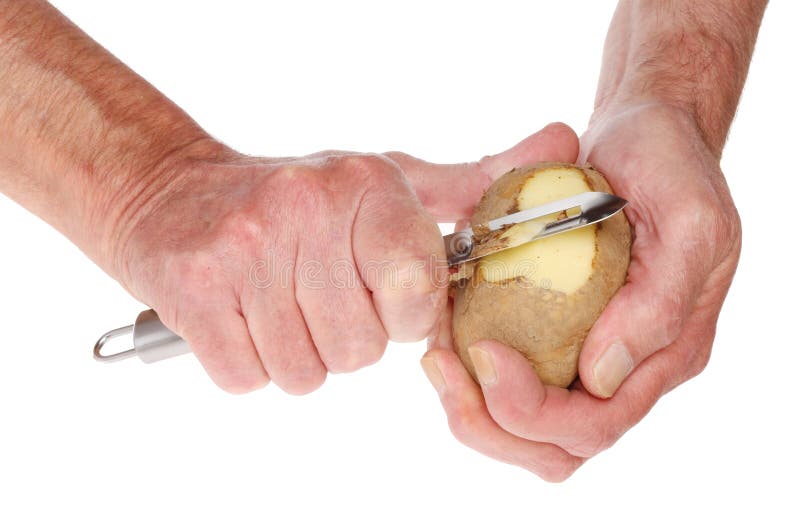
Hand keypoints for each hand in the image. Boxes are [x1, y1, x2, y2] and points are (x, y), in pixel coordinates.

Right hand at [113, 148, 448, 393]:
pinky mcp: (194, 290)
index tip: (376, 292)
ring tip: (275, 304)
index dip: (401, 315)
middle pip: (361, 349)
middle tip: (313, 294)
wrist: (172, 192)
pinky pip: (247, 379)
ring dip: (296, 354)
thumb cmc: (295, 199)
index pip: (418, 295)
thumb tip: (556, 155)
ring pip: (305, 373)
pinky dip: (247, 363)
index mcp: (367, 184)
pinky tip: (239, 317)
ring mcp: (246, 249)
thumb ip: (464, 187)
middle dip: (344, 338)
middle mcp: (308, 209)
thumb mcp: (381, 181)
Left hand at [413, 108, 741, 480]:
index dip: (532, 408)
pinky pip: (506, 378)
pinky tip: (439, 333)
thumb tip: (602, 377)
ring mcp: (586, 353)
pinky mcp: (552, 331)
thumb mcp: (689, 222)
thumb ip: (659, 305)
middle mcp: (624, 368)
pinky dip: (467, 371)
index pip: (594, 424)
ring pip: (524, 427)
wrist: (646, 138)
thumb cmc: (673, 169)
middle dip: (489, 420)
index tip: (485, 351)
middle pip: (552, 444)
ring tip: (434, 356)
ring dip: (471, 405)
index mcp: (664, 354)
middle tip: (440, 365)